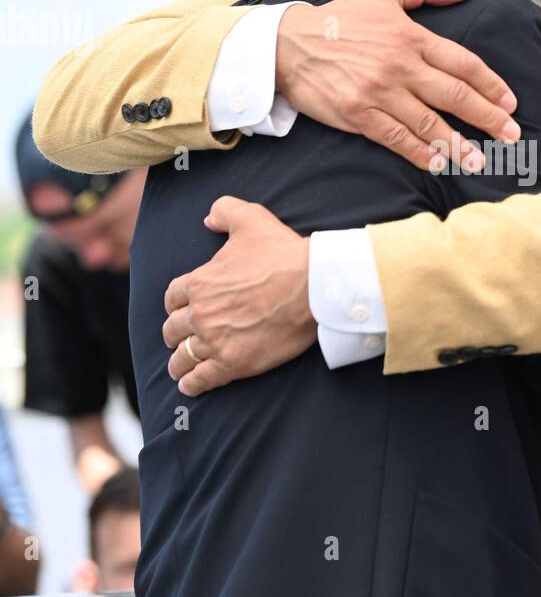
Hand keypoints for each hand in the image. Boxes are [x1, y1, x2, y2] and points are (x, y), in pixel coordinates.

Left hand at [162, 196, 315, 396]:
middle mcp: (200, 313)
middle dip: (174, 334)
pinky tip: (189, 385)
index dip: (175, 304)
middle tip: (180, 339)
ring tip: (180, 368)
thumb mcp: (251, 218)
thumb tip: (209, 217)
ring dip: (179, 362)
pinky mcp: (233, 363)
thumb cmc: (283, 253)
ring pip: (183, 356)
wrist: (313, 286)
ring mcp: (215, 340)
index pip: (172, 297)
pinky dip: (191, 384)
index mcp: (199, 281)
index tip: (180, 310)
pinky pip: (201, 379)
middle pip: (173, 329)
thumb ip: (224, 211)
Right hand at [276, 0, 519, 171]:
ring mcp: (379, 92)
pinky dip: (421, 154)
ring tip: (481, 161)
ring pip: (430, 123)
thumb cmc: (339, 17)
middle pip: (455, 95)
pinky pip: (397, 139)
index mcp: (411, 36)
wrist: (288, 44)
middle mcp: (400, 65)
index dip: (491, 85)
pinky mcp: (359, 114)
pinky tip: (439, 165)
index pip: (463, 63)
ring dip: (459, 145)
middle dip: (488, 118)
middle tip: (512, 136)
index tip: (511, 103)